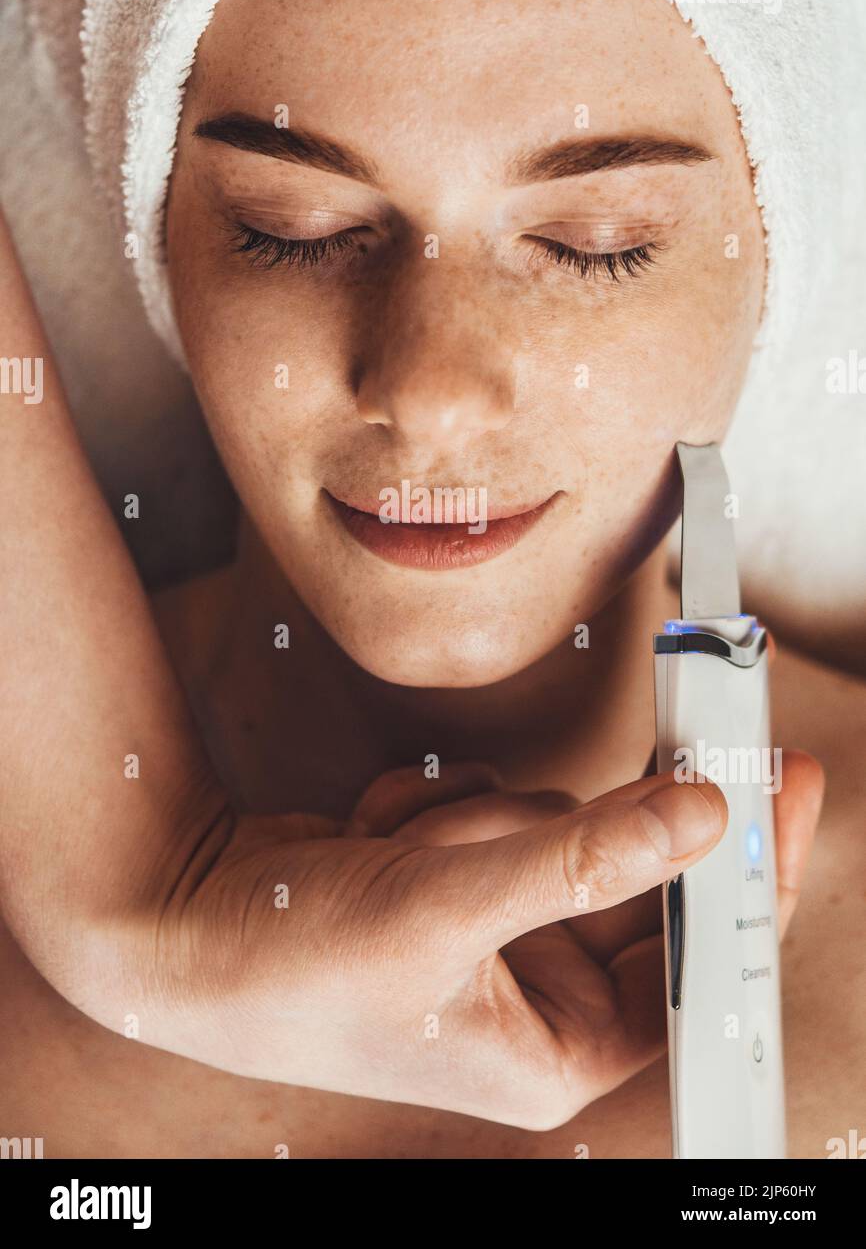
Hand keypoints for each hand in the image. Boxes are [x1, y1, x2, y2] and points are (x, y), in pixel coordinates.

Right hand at [338, 737, 823, 1118]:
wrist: (181, 922)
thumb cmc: (298, 968)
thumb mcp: (447, 912)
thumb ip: (583, 860)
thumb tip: (702, 817)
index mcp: (556, 1047)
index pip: (691, 962)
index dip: (747, 876)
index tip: (785, 785)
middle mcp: (536, 991)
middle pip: (628, 874)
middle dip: (590, 823)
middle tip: (671, 729)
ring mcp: (495, 925)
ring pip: (553, 820)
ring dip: (481, 816)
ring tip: (404, 847)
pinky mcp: (459, 872)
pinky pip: (493, 800)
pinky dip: (438, 803)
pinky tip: (375, 835)